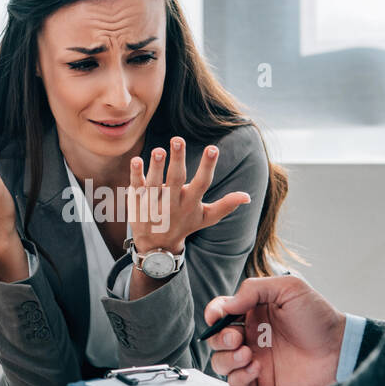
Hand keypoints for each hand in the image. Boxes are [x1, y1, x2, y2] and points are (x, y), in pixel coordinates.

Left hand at [126, 137, 250, 255]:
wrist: (156, 246)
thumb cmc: (184, 225)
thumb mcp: (205, 218)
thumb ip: (225, 206)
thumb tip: (248, 197)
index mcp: (190, 203)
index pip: (201, 183)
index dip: (207, 166)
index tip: (213, 148)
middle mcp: (172, 203)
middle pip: (175, 179)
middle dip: (177, 160)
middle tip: (177, 139)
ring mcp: (153, 203)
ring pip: (155, 183)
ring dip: (156, 167)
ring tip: (158, 150)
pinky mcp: (137, 201)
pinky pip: (136, 186)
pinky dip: (136, 175)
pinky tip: (136, 160)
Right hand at [204, 275, 345, 385]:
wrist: (339, 352)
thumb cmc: (319, 318)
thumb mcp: (289, 288)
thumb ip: (254, 289)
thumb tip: (227, 304)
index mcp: (253, 312)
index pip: (221, 312)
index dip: (213, 314)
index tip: (217, 318)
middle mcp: (250, 336)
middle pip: (216, 339)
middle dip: (219, 339)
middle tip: (237, 339)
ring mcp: (253, 359)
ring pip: (220, 362)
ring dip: (227, 358)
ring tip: (248, 354)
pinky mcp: (260, 382)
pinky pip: (235, 383)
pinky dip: (239, 376)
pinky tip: (257, 368)